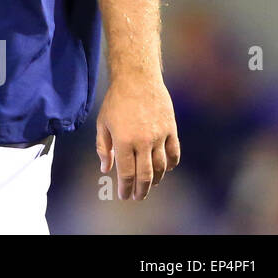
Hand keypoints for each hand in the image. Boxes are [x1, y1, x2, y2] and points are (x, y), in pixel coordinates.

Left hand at [96, 72, 180, 199]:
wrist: (137, 79)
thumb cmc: (116, 101)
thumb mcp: (102, 123)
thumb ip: (103, 148)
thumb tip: (105, 169)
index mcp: (123, 141)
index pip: (126, 173)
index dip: (125, 188)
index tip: (124, 195)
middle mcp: (142, 141)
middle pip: (145, 175)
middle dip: (141, 190)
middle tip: (137, 197)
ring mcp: (159, 136)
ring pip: (161, 167)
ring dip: (156, 180)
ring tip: (150, 185)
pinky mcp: (171, 129)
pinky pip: (174, 153)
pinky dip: (171, 164)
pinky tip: (165, 169)